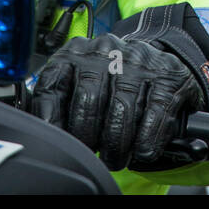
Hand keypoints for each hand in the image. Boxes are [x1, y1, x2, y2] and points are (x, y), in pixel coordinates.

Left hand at [30, 32, 202, 171]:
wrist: (156, 61)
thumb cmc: (110, 82)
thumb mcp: (78, 84)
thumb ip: (56, 103)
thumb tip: (40, 134)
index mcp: (75, 53)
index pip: (53, 86)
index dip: (53, 123)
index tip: (60, 146)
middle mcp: (105, 50)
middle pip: (88, 100)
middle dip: (88, 139)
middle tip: (94, 156)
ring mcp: (138, 60)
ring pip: (122, 110)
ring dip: (118, 145)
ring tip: (116, 157)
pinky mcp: (168, 75)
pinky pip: (155, 113)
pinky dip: (147, 140)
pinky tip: (142, 150)